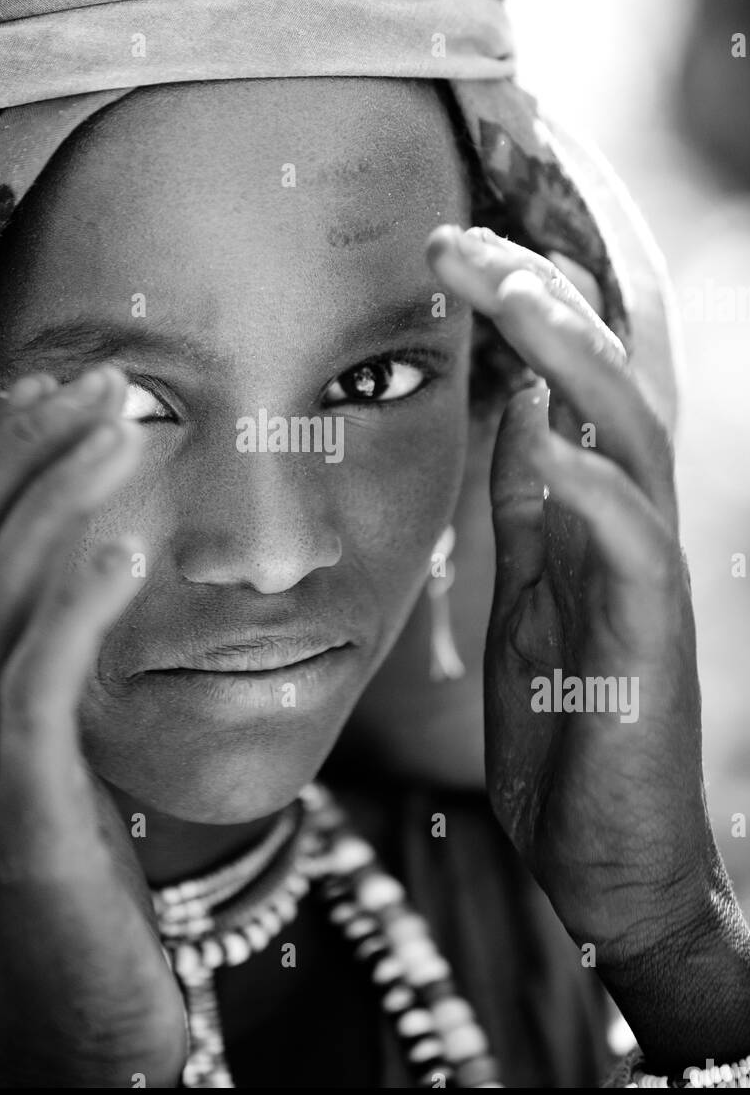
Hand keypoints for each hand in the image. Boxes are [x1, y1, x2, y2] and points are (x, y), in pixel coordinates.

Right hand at [0, 365, 186, 1087]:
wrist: (75, 1005)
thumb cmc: (77, 863)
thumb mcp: (48, 746)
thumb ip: (50, 656)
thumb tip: (102, 551)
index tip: (56, 387)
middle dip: (28, 450)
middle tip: (107, 383)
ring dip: (61, 499)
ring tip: (125, 431)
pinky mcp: (14, 807)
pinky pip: (36, 683)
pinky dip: (75, 605)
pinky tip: (128, 548)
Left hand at [428, 228, 719, 948]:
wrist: (606, 854)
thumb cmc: (568, 724)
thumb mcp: (528, 592)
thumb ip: (527, 504)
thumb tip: (518, 411)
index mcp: (583, 510)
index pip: (564, 380)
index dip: (518, 305)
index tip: (445, 246)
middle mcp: (621, 523)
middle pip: (599, 379)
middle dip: (536, 300)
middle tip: (460, 240)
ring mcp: (642, 575)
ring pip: (628, 434)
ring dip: (573, 358)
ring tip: (516, 292)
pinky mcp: (650, 637)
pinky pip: (631, 546)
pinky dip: (592, 489)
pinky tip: (550, 441)